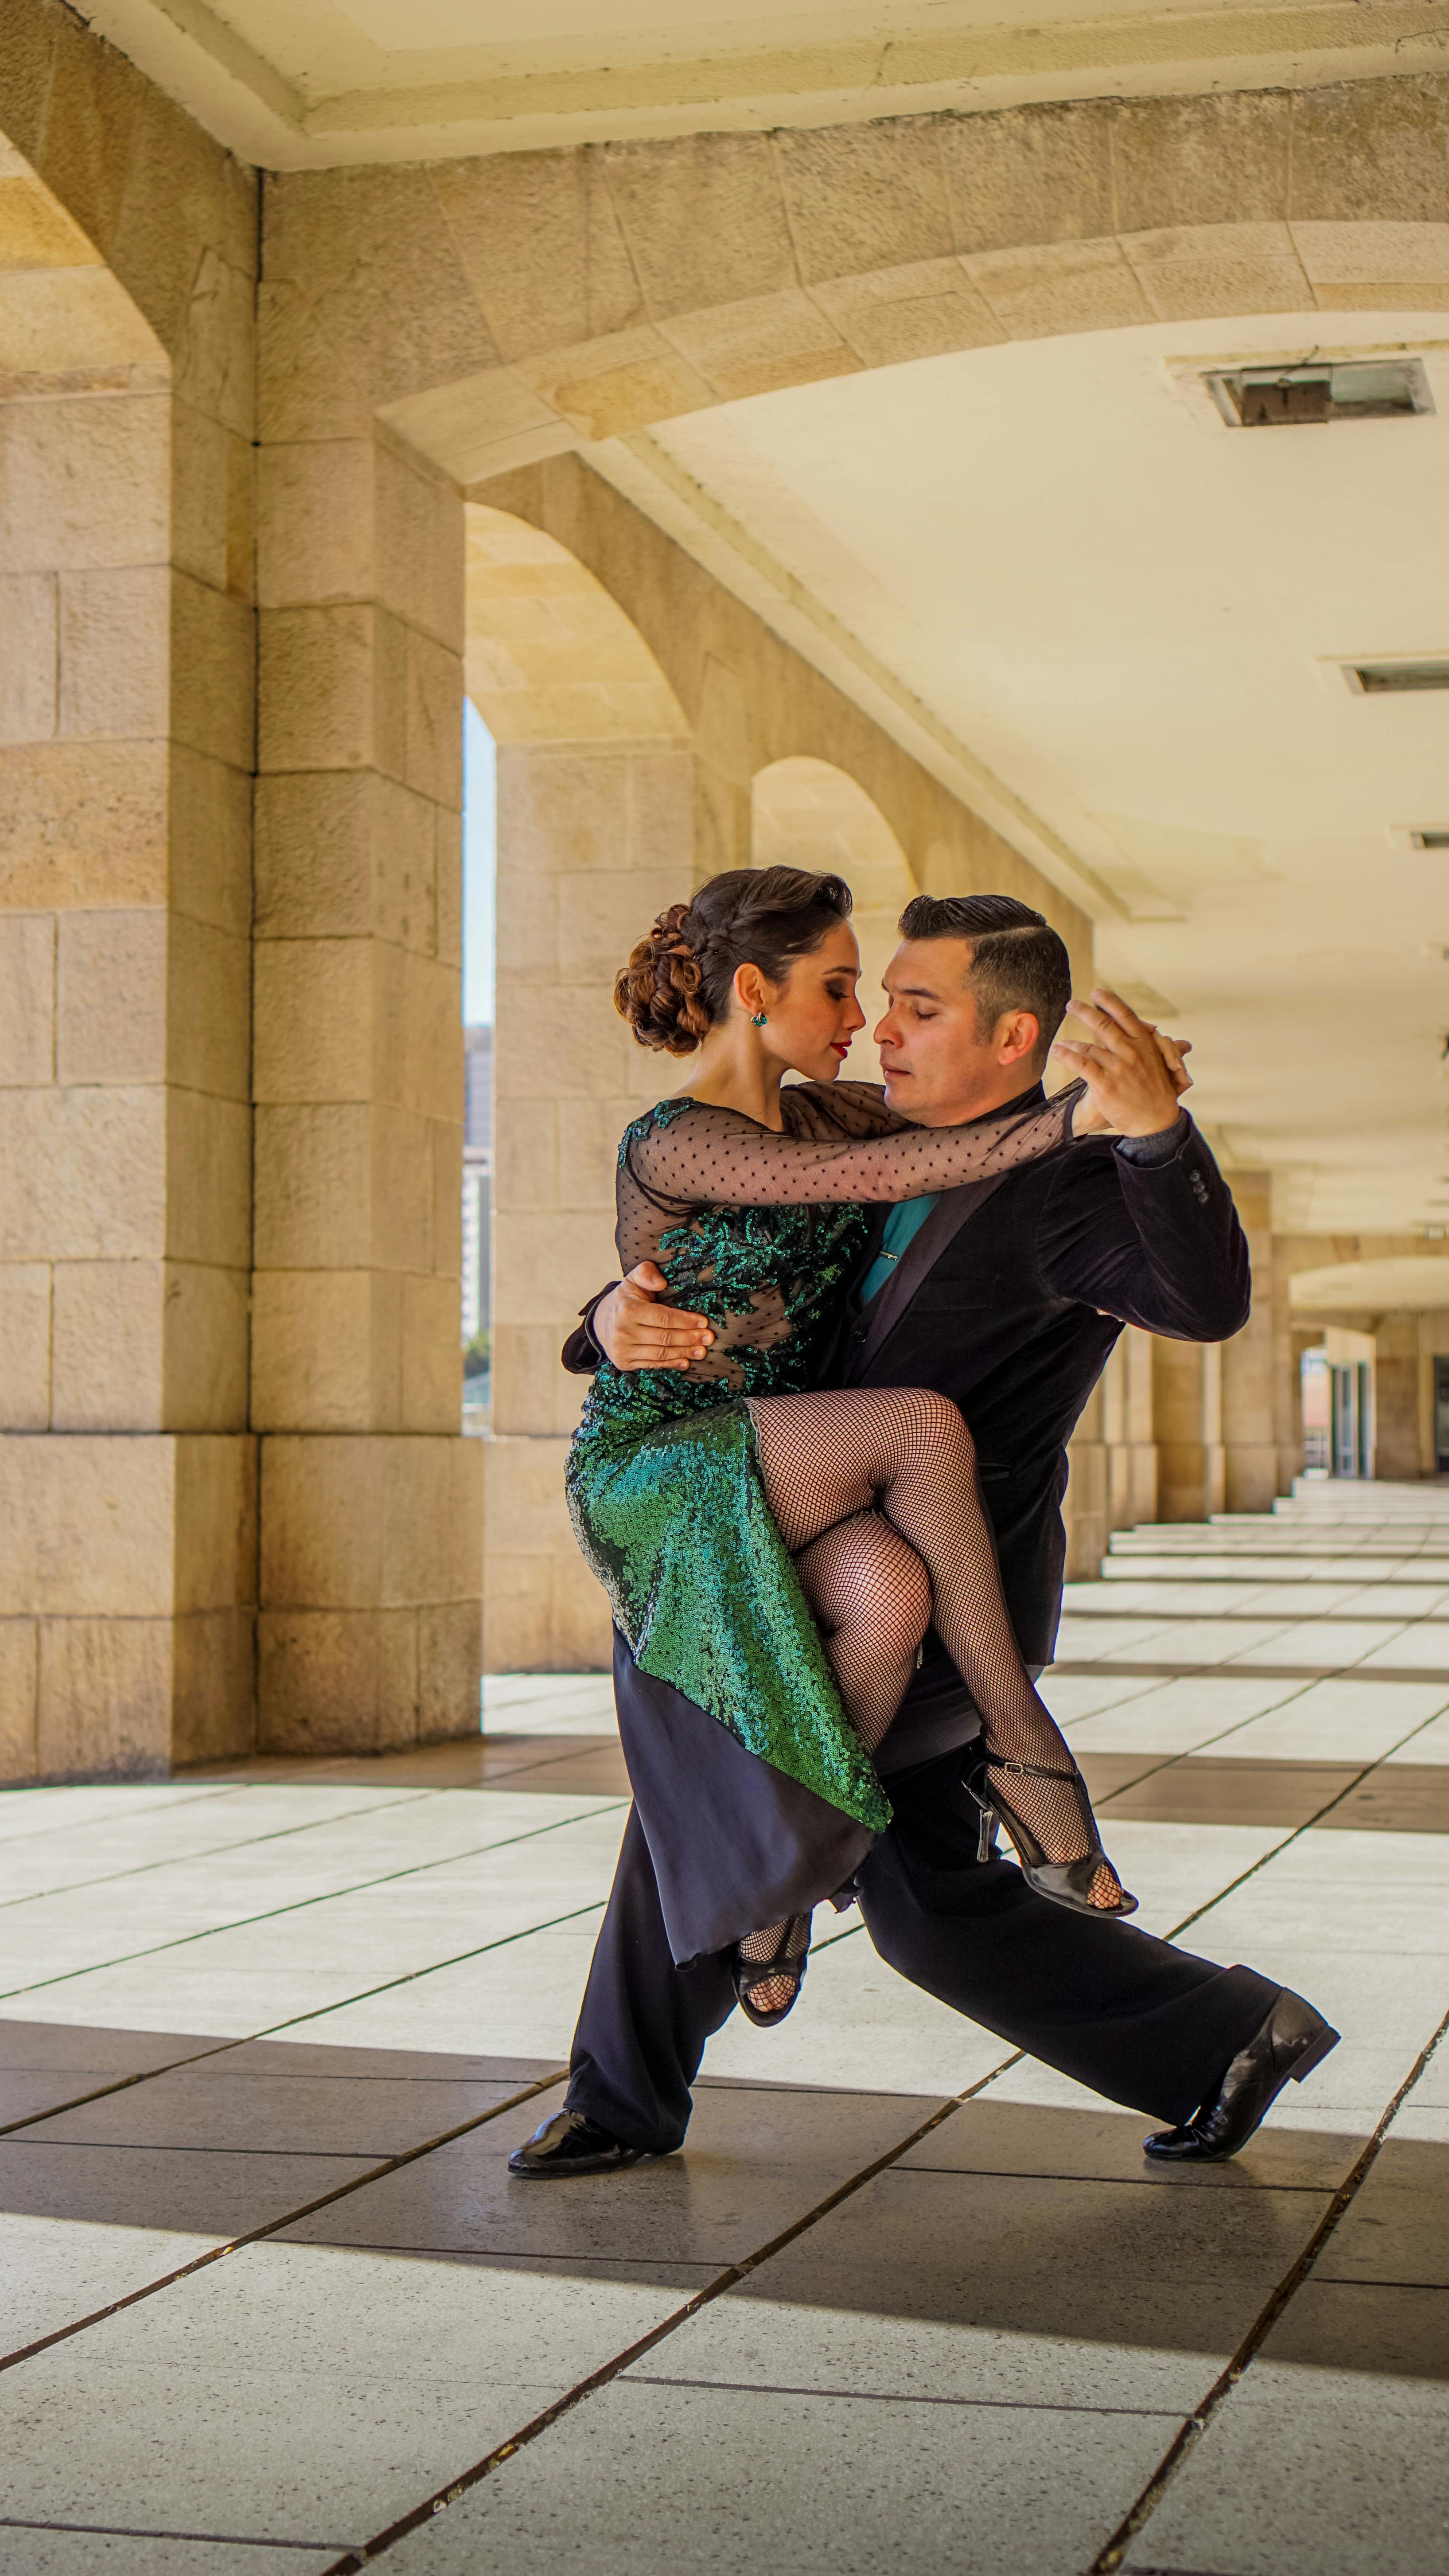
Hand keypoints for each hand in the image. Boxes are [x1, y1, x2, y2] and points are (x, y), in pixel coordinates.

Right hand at [593, 1262, 713, 1371]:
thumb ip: (646, 1273)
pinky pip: (652, 1364)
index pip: (663, 1318)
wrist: (600, 1322)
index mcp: (628, 1310)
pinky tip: (686, 1362)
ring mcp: (623, 1350)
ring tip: (702, 1351)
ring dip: (684, 1353)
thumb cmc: (625, 1299)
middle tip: (709, 1338)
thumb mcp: (633, 1279)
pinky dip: (671, 1364)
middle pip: (665, 1337)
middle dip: (690, 1338)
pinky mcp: (624, 1363)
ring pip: (661, 1353)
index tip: (704, 1322)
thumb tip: (661, 1283)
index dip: (685, 1321)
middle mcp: (623, 1332)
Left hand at [1057, 991, 1191, 1138]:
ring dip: (1071, 1041)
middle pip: (1103, 1025)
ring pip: (1088, 1046)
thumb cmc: (1157, 1092)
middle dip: (1084, 1011)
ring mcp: (1118, 1068)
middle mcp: (1132, 1052)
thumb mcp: (1162, 1063)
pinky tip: (1057, 1050)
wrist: (1155, 1122)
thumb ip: (1151, 1044)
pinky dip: (1066, 1054)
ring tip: (1062, 1041)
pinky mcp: (1105, 1084)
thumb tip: (1154, 1027)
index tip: (1097, 993)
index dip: (1109, 1002)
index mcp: (1146, 1044)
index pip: (1125, 1015)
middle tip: (1071, 1004)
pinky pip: (1080, 1064)